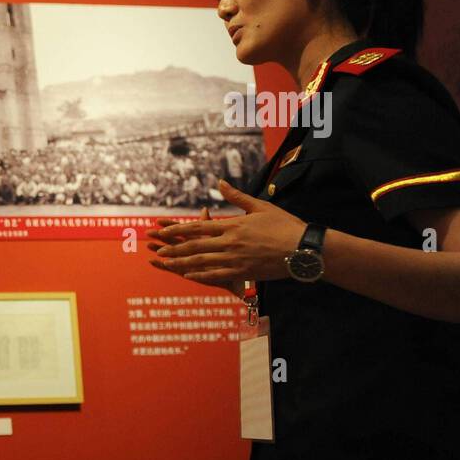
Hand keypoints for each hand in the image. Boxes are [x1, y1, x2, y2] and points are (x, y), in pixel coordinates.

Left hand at [146, 181, 306, 285]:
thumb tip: (220, 183)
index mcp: (232, 225)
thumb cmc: (284, 225)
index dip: (176, 229)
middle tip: (156, 249)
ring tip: (166, 262)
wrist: (304, 248)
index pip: (197, 226)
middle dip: (173, 247)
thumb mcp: (260, 206)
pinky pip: (217, 275)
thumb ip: (237, 197)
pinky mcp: (243, 272)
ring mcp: (235, 259)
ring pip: (202, 261)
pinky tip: (188, 276)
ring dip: (182, 262)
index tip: (161, 231)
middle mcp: (230, 242)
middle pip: (195, 245)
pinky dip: (201, 275)